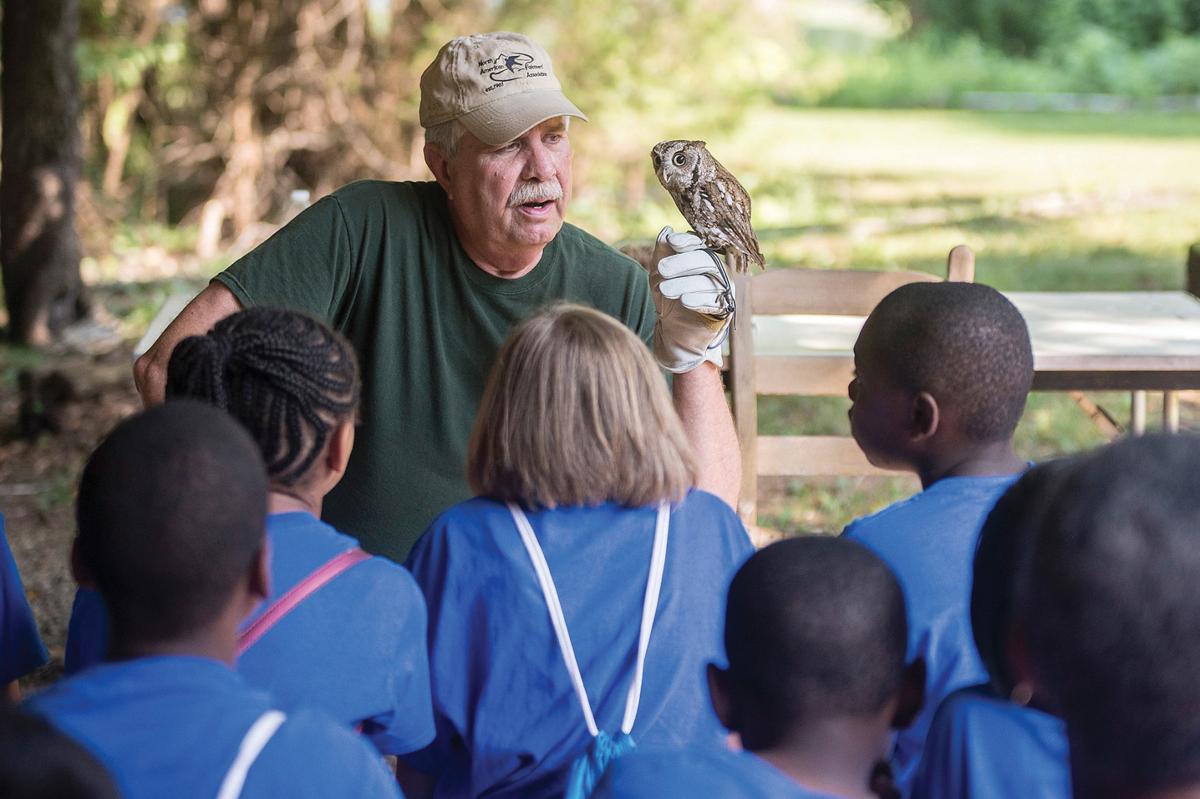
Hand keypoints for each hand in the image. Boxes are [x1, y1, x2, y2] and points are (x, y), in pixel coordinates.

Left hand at [650, 226, 734, 372]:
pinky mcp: (725, 310)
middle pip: (706, 261)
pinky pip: (716, 302)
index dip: (688, 241)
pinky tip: (684, 300)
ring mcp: (723, 291)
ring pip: (710, 281)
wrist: (672, 332)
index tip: (672, 242)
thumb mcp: (658, 275)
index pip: (700, 245)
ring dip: (686, 284)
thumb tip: (666, 230)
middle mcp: (716, 271)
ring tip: (665, 290)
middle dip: (683, 263)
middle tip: (662, 269)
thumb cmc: (668, 299)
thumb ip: (662, 253)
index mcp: (702, 258)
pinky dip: (699, 299)